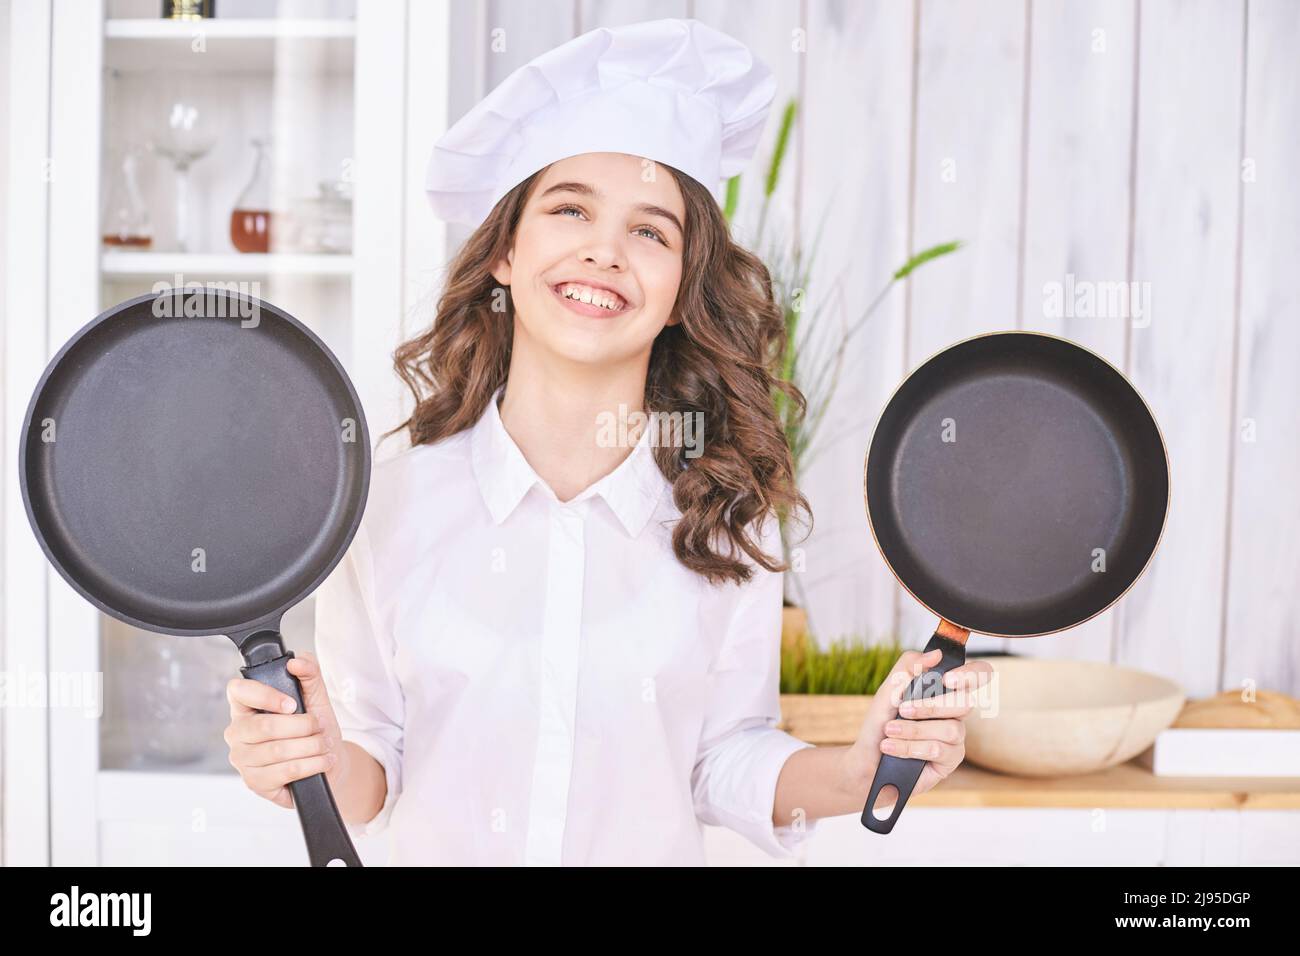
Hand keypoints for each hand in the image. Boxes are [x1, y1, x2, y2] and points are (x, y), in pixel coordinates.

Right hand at [224, 651, 348, 809]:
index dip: (265, 695)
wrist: (327, 762)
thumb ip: (310, 674)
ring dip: (311, 746)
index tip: (292, 704)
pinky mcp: (255, 783)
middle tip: (318, 727)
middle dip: (302, 726)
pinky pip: (284, 771)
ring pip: (277, 750)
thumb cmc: (316, 729)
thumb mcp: (317, 698)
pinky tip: (321, 761)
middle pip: (264, 726)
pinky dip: (311, 764)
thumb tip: (297, 661)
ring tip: (324, 745)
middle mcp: (237, 733)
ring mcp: (243, 760)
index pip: (237, 691)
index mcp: (246, 707)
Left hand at [837, 647, 993, 804]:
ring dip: (914, 730)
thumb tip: (936, 654)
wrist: (867, 760)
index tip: (947, 679)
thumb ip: (908, 668)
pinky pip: (939, 749)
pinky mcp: (950, 760)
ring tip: (890, 731)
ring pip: (950, 728)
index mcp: (944, 691)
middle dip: (930, 706)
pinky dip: (911, 747)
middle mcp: (954, 713)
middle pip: (965, 702)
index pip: (977, 675)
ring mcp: (955, 738)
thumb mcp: (888, 691)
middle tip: (902, 709)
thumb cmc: (880, 724)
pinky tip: (892, 748)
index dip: (972, 674)